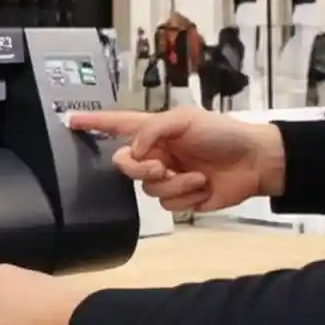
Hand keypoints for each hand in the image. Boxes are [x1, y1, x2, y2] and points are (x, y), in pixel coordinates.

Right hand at [68, 107, 286, 212]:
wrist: (255, 163)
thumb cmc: (224, 133)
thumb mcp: (187, 119)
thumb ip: (153, 129)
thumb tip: (135, 151)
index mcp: (154, 131)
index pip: (116, 125)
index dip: (93, 123)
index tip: (70, 121)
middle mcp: (156, 153)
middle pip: (125, 165)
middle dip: (141, 168)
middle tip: (162, 166)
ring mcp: (167, 176)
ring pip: (148, 188)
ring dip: (175, 184)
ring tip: (197, 177)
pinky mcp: (181, 198)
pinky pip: (167, 204)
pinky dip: (186, 197)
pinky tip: (202, 187)